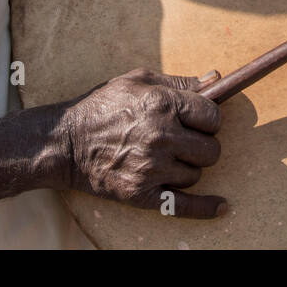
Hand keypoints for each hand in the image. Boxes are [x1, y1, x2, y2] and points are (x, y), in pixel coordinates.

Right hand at [59, 68, 224, 218]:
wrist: (65, 142)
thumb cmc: (102, 106)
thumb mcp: (138, 81)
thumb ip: (180, 81)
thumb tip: (217, 78)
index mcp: (162, 104)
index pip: (213, 116)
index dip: (209, 119)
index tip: (199, 121)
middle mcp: (160, 136)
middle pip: (211, 149)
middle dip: (202, 145)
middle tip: (184, 142)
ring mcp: (152, 168)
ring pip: (196, 174)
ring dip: (187, 168)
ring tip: (165, 158)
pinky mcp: (141, 194)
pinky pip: (184, 205)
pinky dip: (205, 208)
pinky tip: (221, 207)